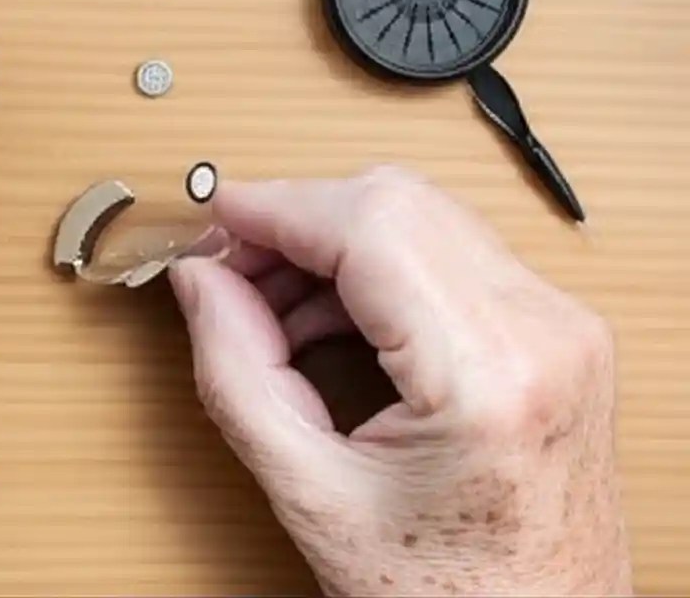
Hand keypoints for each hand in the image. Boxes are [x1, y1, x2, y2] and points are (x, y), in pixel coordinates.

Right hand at [169, 167, 630, 595]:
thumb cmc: (453, 595)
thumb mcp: (314, 497)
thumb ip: (238, 375)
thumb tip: (201, 282)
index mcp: (488, 374)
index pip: (370, 225)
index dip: (277, 206)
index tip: (214, 214)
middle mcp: (543, 331)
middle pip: (397, 202)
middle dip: (298, 220)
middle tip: (230, 265)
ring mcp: (559, 325)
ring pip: (422, 216)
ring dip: (332, 242)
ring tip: (268, 302)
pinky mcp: (554, 330)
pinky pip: (448, 253)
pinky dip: (374, 267)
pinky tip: (324, 313)